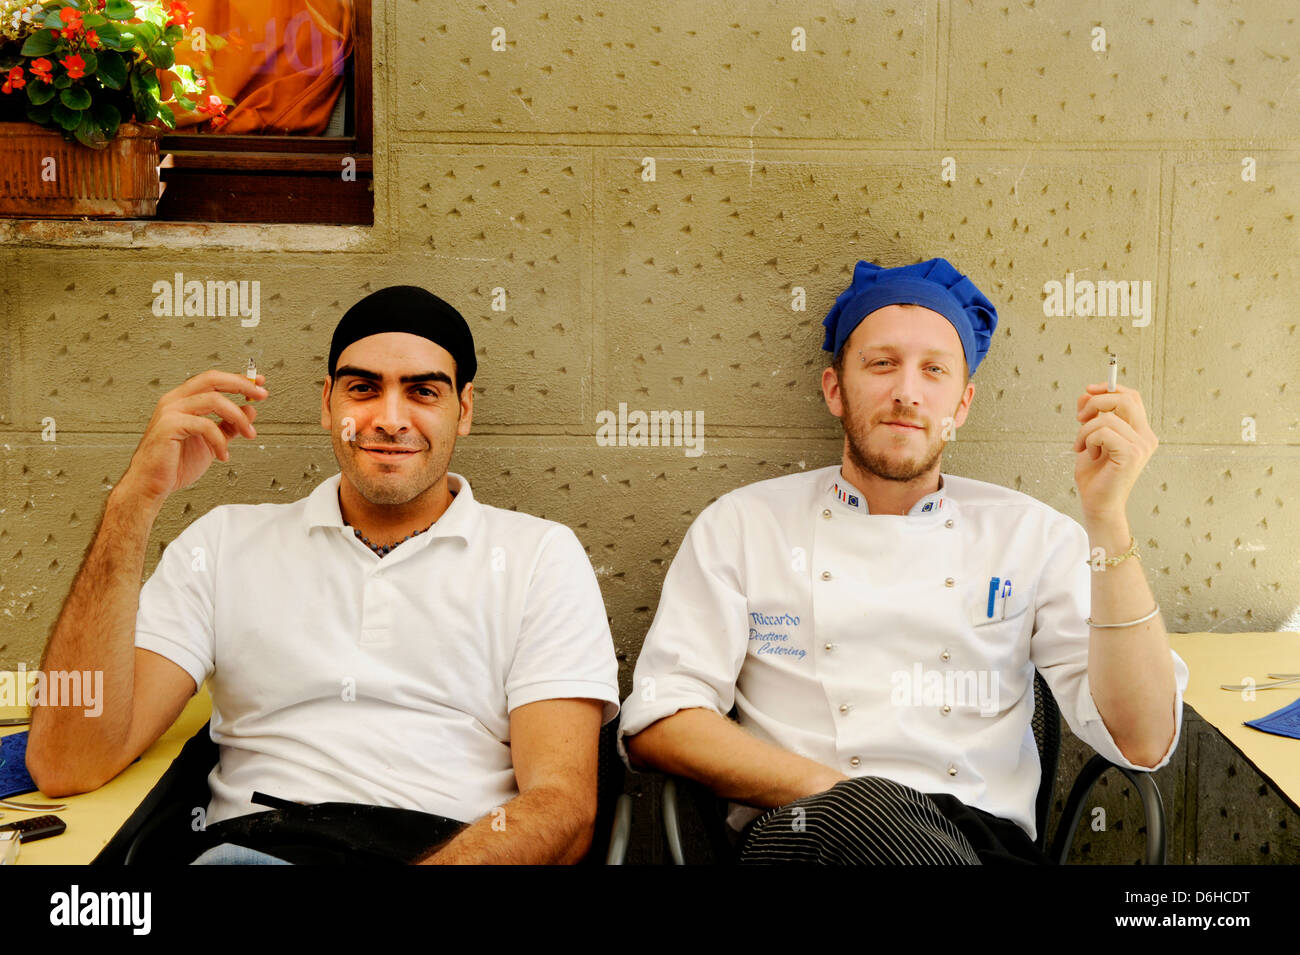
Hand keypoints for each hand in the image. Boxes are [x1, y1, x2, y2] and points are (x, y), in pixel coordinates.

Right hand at [117, 369, 266, 507]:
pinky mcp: (169, 426)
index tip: (260, 383)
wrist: (150, 484)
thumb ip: (229, 426)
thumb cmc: (175, 464)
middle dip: (241, 385)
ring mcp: (170, 411)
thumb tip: (251, 410)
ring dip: (238, 417)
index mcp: (183, 400)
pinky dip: (221, 440)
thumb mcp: (212, 442)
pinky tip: (223, 455)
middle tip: (261, 396)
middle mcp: (175, 400)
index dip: (238, 379)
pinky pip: (205, 425)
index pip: (213, 380)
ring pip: (214, 400)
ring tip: (249, 434)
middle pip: (212, 380)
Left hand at [1073, 383, 1156, 521]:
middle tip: (1079, 419)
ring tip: (1081, 446)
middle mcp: (1146, 437)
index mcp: (1140, 431)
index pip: (1132, 397)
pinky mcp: (1131, 454)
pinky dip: (1088, 440)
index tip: (1088, 391)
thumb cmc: (1094, 475)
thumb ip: (1092, 416)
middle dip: (1096, 402)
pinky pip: (1102, 432)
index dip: (1109, 388)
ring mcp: (1142, 446)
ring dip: (1085, 430)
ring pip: (1107, 417)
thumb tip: (1087, 392)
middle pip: (1125, 399)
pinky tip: (1089, 455)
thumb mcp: (1090, 438)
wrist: (1097, 504)